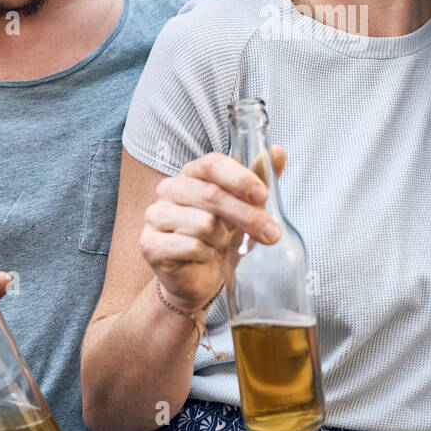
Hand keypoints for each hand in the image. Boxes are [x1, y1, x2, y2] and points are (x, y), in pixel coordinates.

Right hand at [140, 148, 287, 312]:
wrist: (196, 278)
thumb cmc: (219, 237)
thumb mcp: (244, 208)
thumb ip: (260, 180)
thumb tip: (279, 152)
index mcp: (191, 174)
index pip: (212, 164)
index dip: (240, 178)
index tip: (263, 194)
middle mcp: (169, 189)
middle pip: (212, 195)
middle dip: (247, 215)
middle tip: (271, 233)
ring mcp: (156, 216)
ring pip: (204, 224)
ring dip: (222, 239)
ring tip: (221, 244)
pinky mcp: (150, 244)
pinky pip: (191, 247)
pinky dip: (207, 254)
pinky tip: (205, 256)